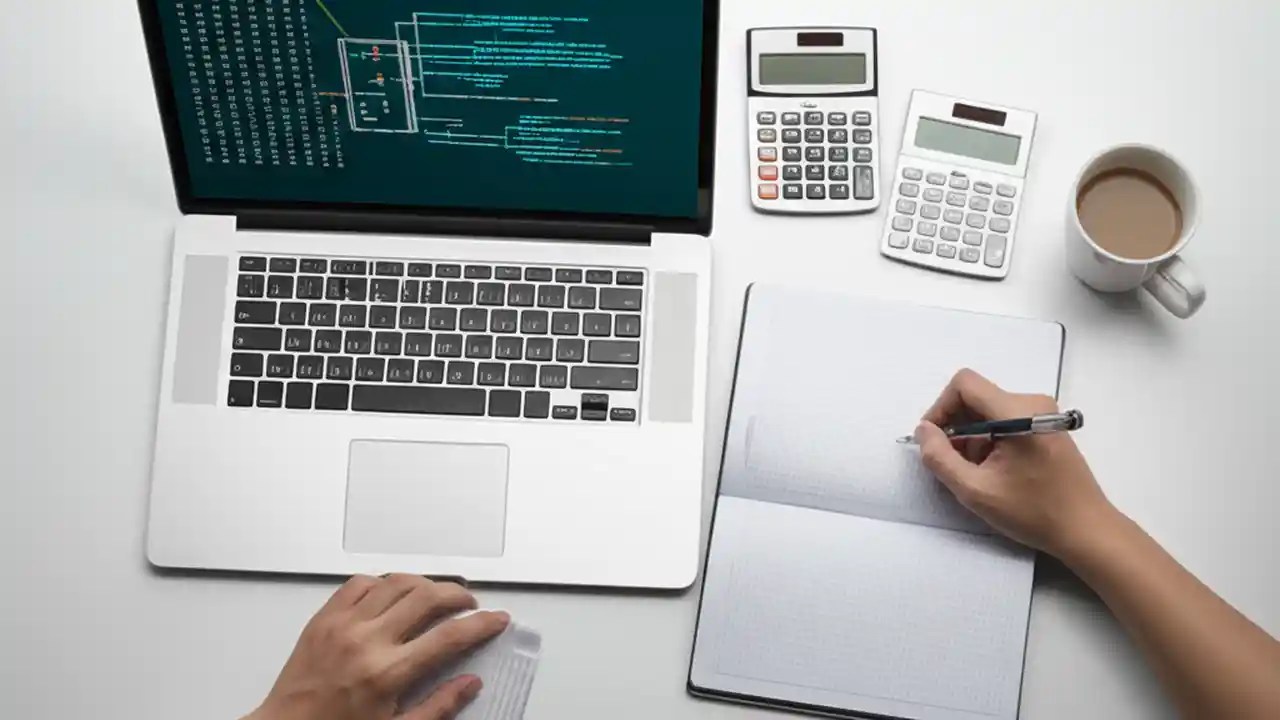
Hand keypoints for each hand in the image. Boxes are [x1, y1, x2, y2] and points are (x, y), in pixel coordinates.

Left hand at [245, 574, 509, 719]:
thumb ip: (437, 707)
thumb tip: (469, 685)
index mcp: (386, 674)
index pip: (449, 638)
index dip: (480, 625)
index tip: (496, 619)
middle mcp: (365, 642)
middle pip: (426, 597)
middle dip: (457, 595)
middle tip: (469, 603)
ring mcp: (342, 624)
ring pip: (395, 581)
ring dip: (424, 583)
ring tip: (436, 594)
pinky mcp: (323, 618)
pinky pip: (359, 583)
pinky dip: (383, 582)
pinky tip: (393, 593)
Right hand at [915, 369, 1117, 558]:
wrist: (1086, 529)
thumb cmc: (1033, 513)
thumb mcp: (976, 491)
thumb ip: (941, 458)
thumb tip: (924, 430)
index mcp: (1018, 412)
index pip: (964, 384)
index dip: (940, 408)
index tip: (934, 440)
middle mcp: (1032, 402)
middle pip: (976, 397)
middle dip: (956, 427)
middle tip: (954, 463)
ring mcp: (1043, 412)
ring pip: (989, 410)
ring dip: (973, 437)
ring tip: (978, 472)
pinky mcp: (1047, 425)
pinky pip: (1006, 419)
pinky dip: (990, 439)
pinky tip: (996, 470)